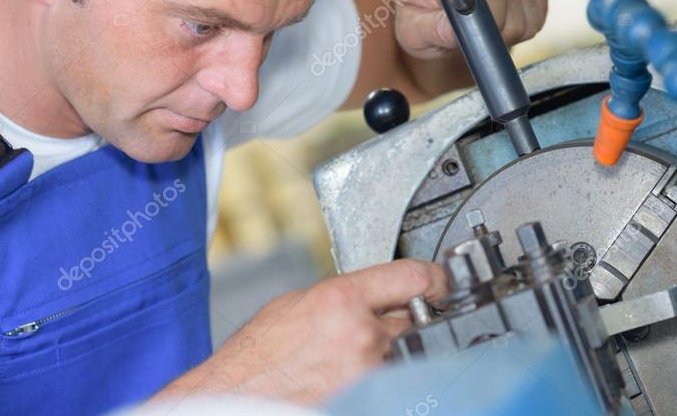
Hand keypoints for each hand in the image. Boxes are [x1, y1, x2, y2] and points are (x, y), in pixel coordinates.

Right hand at [151, 259, 446, 404]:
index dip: (434, 276)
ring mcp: (367, 373)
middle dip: (399, 319)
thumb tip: (373, 294)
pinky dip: (376, 376)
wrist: (235, 399)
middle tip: (375, 326)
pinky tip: (344, 376)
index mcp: (341, 301)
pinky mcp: (367, 398)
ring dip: (385, 352)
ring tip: (344, 357)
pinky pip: (387, 380)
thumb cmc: (254, 359)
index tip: (442, 280)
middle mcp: (361, 336)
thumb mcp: (295, 305)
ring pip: (400, 352)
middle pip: (412, 317)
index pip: (413, 277)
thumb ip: (341, 296)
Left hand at [395, 0, 547, 59]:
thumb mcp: (413, 30)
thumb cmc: (419, 16)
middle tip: (474, 36)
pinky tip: (501, 21)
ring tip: (484, 28)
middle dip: (498, 34)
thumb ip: (432, 29)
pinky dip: (524, 25)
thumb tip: (455, 28)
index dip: (492, 22)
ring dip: (512, 32)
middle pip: (515, 5)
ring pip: (530, 14)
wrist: (430, 4)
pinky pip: (539, 12)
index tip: (475, 38)